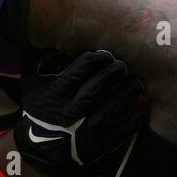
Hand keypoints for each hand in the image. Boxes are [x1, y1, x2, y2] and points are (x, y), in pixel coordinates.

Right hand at [15, 50, 147, 176]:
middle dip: (112, 73)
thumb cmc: (40, 104)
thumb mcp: (32, 80)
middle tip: (122, 66)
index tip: (106, 55)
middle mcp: (67, 113)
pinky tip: (144, 106)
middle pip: (95, 89)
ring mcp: (83, 132)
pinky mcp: (96, 147)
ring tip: (137, 82)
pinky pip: (120, 134)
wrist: (40, 146)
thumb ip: (39, 56)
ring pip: (110, 110)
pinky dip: (134, 119)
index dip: (96, 59)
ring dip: (127, 93)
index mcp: (53, 93)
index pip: (79, 71)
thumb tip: (49, 29)